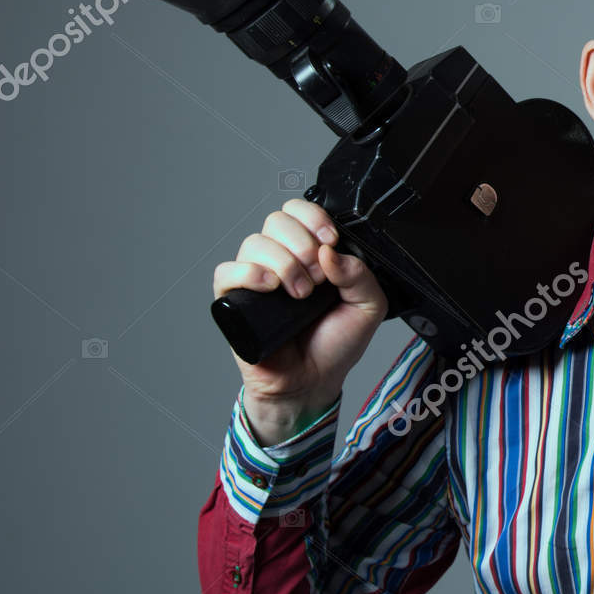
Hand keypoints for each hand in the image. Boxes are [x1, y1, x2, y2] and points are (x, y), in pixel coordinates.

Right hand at [212, 198, 387, 444]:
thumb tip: (330, 252)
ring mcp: (255, 278)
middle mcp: (281, 259)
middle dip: (302, 243)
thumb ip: (360, 275)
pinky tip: (270, 287)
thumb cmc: (336, 344)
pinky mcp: (233, 301)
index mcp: (310, 252)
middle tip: (318, 276)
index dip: (314, 218)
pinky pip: (226, 271)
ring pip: (254, 243)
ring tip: (301, 294)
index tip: (331, 241)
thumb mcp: (367, 306)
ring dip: (283, 263)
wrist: (313, 382)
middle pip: (276, 220)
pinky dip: (248, 273)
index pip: (300, 211)